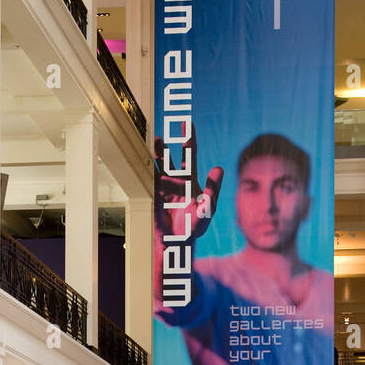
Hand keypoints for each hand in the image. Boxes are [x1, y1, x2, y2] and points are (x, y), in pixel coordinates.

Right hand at [154, 126, 223, 242]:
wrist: (179, 242)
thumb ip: (212, 189)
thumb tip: (219, 169)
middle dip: (165, 147)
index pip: (190, 155)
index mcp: (190, 180)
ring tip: (154, 144)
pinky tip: (145, 164)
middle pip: (170, 159)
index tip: (186, 123)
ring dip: (157, 157)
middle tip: (160, 136)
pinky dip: (148, 173)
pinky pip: (150, 183)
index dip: (189, 138)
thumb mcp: (207, 208)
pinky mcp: (154, 197)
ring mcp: (163, 188)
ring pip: (158, 168)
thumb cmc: (196, 225)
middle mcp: (176, 180)